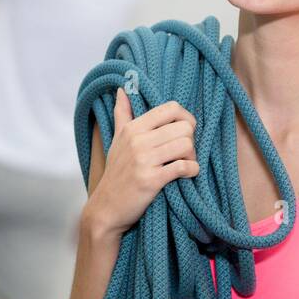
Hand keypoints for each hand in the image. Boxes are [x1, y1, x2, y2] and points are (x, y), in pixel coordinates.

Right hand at [85, 88, 198, 237]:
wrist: (106, 208)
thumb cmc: (117, 173)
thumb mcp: (116, 140)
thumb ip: (122, 114)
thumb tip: (121, 90)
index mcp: (132, 128)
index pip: (171, 108)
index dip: (186, 118)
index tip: (184, 132)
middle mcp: (137, 140)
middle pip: (184, 127)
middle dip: (191, 140)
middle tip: (185, 153)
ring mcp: (143, 160)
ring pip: (187, 145)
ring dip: (192, 156)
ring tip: (185, 164)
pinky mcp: (151, 180)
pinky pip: (184, 167)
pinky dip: (192, 171)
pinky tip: (186, 175)